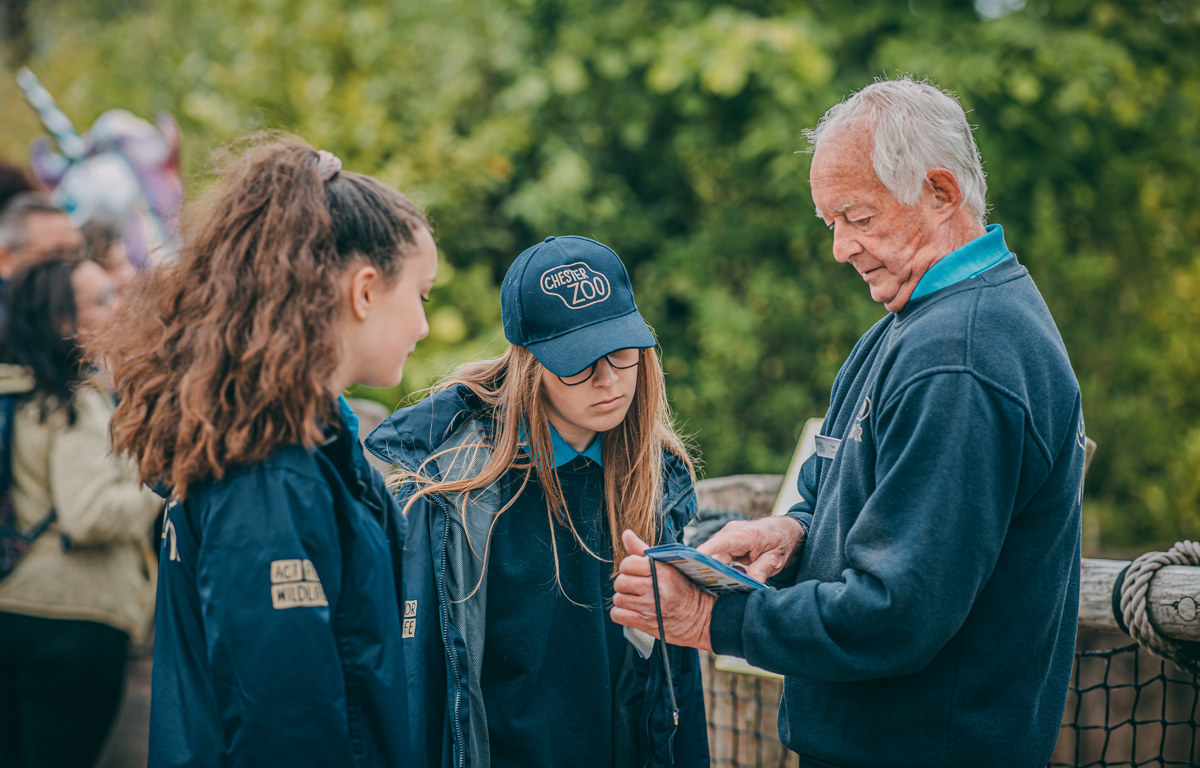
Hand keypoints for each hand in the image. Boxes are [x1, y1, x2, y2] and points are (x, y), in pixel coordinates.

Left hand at [610, 530, 715, 651]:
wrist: (703, 618)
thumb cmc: (685, 588)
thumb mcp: (669, 565)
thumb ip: (644, 550)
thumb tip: (626, 533)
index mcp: (662, 571)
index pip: (628, 564)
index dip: (628, 567)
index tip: (635, 571)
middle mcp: (656, 588)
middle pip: (620, 582)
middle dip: (625, 583)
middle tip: (635, 586)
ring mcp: (650, 607)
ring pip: (618, 598)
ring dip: (624, 598)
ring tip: (635, 598)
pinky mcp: (646, 623)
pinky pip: (618, 615)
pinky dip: (621, 613)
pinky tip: (632, 610)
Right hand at [697, 516, 804, 583]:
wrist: (784, 531)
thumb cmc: (781, 542)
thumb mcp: (777, 558)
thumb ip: (764, 568)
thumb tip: (752, 580)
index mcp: (747, 534)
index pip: (724, 542)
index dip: (708, 550)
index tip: (695, 558)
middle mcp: (733, 532)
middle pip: (717, 553)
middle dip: (714, 570)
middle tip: (716, 587)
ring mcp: (728, 536)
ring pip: (717, 557)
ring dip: (721, 571)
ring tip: (731, 582)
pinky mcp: (727, 543)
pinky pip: (720, 557)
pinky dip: (724, 569)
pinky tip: (735, 576)